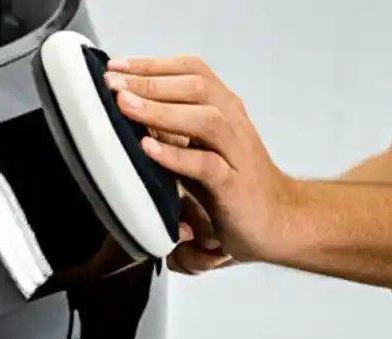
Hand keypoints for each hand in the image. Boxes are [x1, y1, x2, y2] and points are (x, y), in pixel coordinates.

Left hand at [104, 55, 300, 264]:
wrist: (279, 221)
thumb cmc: (232, 183)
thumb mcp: (197, 149)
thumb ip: (171, 130)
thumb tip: (126, 111)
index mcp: (223, 108)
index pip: (191, 71)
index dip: (153, 64)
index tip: (115, 65)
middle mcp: (232, 123)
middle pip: (196, 86)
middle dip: (150, 81)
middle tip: (111, 82)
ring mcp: (236, 153)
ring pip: (205, 119)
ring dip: (161, 111)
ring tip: (125, 107)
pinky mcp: (234, 186)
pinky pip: (207, 165)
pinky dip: (177, 156)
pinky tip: (149, 149)